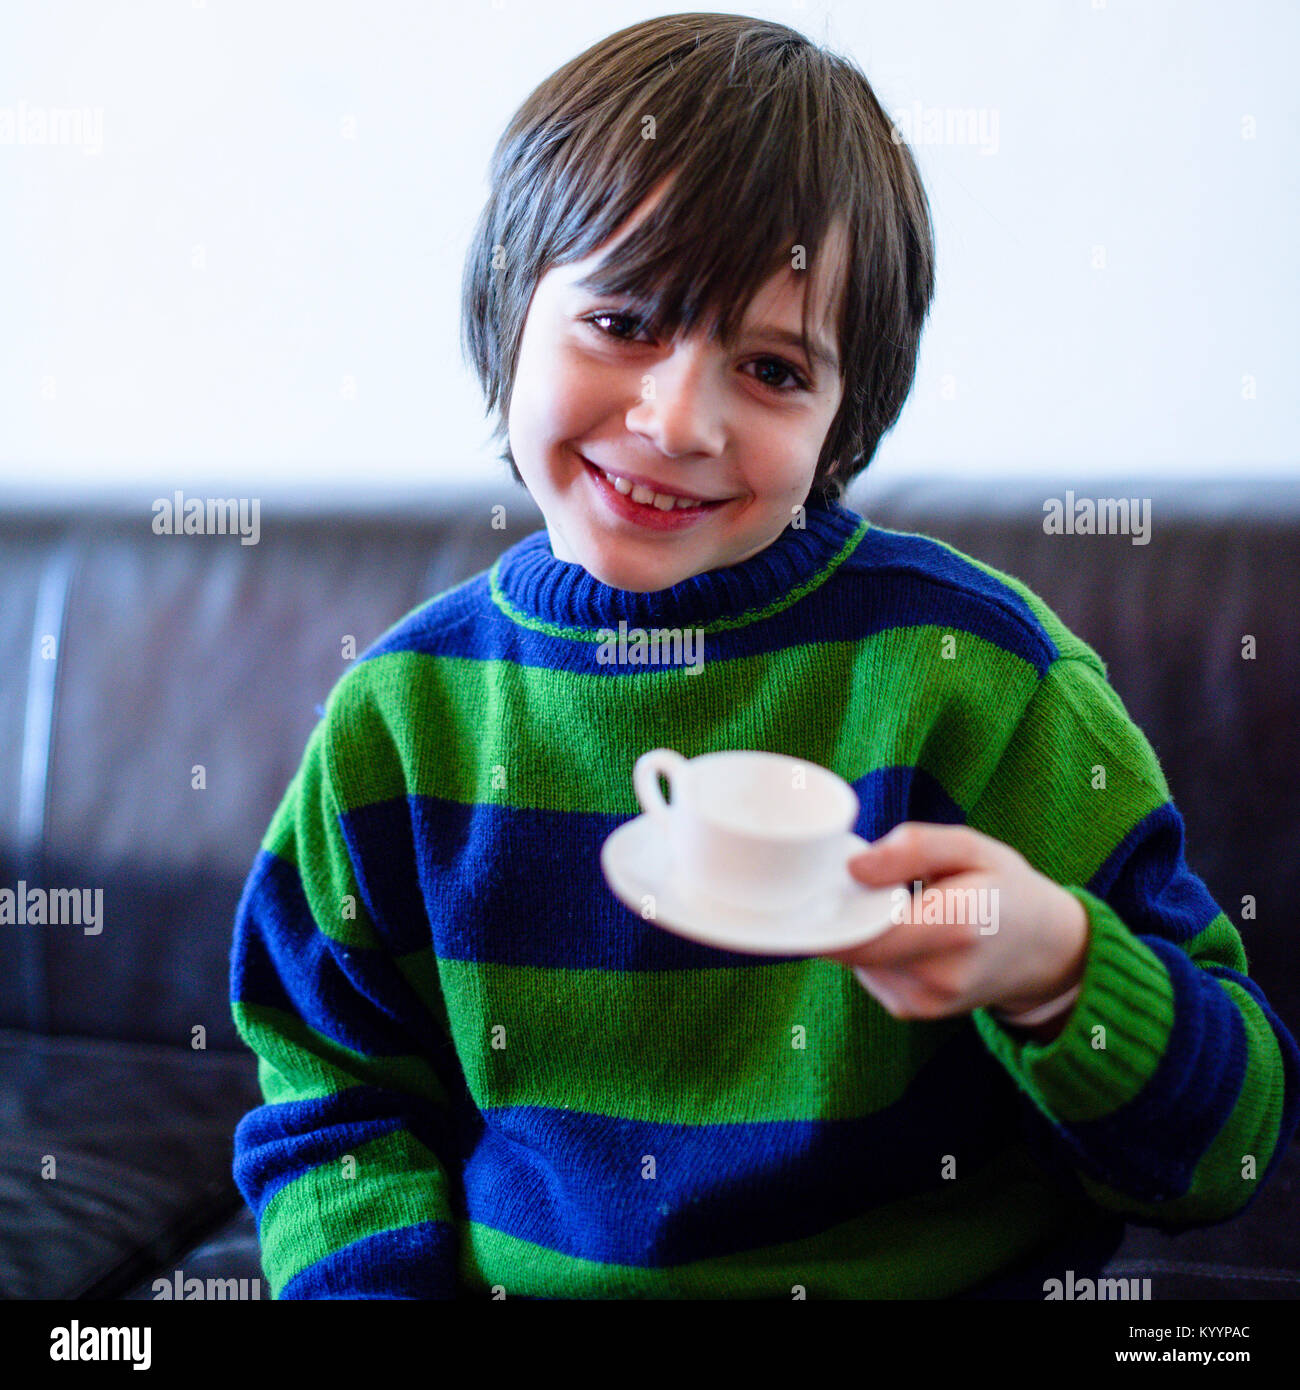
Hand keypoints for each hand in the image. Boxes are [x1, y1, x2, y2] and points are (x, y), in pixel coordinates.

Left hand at [820, 822, 1089, 1028]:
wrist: (1047, 952)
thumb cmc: (1006, 890)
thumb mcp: (972, 847)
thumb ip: (914, 847)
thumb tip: (854, 866)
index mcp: (955, 926)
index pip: (859, 933)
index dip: (827, 908)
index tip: (825, 880)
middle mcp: (938, 975)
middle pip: (850, 944)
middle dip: (844, 911)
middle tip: (867, 880)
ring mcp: (924, 1001)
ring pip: (853, 958)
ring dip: (860, 930)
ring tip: (899, 907)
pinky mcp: (911, 1011)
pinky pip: (867, 971)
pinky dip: (873, 948)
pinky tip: (904, 933)